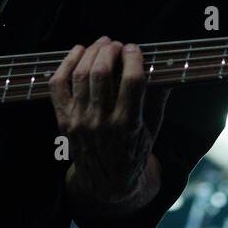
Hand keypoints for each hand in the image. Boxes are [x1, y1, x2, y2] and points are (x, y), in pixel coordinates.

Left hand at [49, 37, 168, 212]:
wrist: (106, 183)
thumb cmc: (133, 152)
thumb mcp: (152, 129)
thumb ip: (158, 99)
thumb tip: (169, 69)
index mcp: (127, 125)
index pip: (132, 82)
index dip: (133, 59)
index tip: (135, 48)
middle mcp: (100, 122)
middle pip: (101, 74)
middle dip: (110, 51)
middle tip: (118, 45)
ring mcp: (78, 121)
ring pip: (80, 75)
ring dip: (91, 52)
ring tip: (102, 44)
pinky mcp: (63, 120)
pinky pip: (58, 85)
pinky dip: (66, 64)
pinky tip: (78, 52)